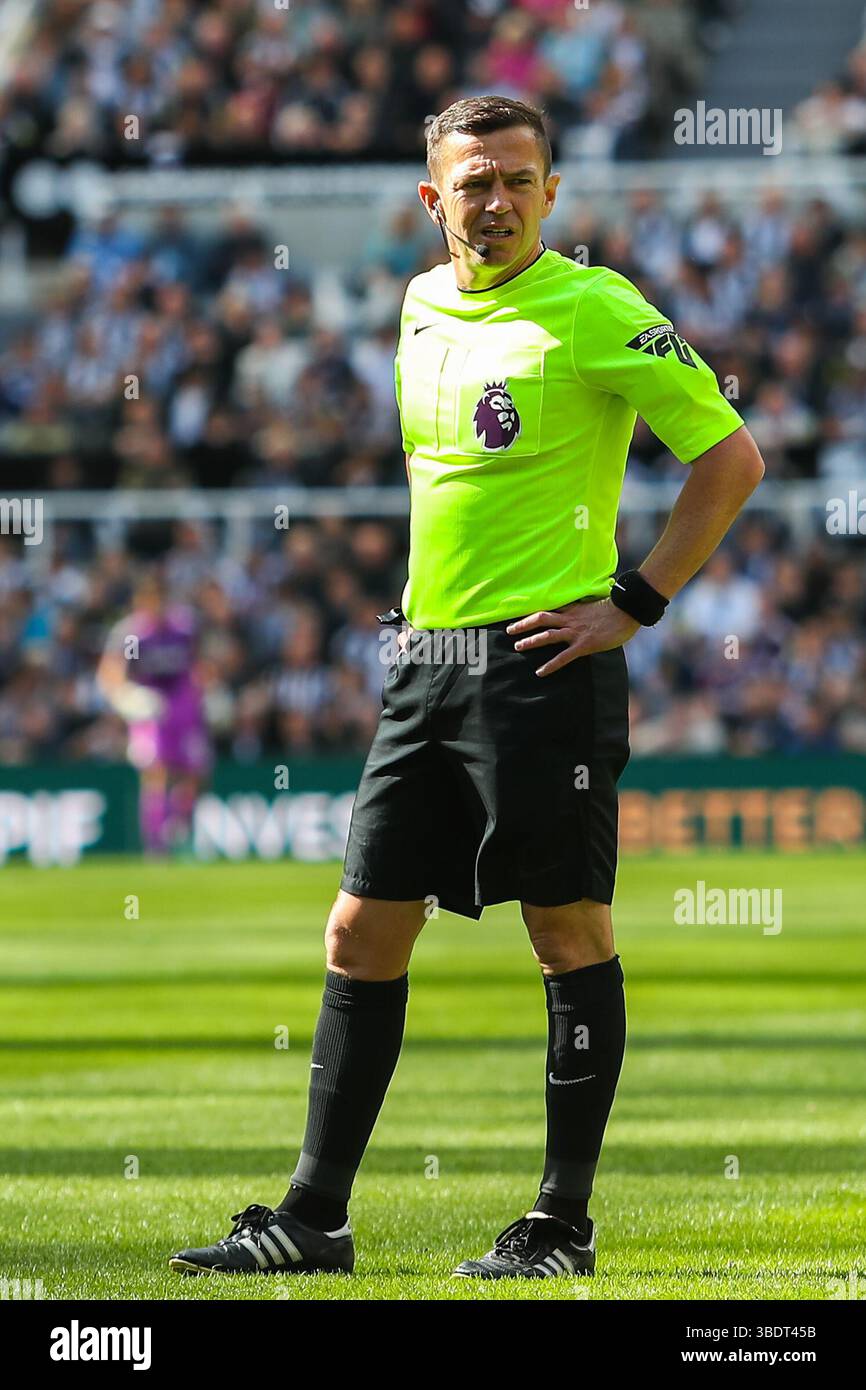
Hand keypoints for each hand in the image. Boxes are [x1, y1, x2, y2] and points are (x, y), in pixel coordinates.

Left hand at [506, 598, 639, 676]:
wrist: (627, 611)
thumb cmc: (615, 609)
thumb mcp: (594, 606)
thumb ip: (583, 611)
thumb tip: (580, 614)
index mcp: (572, 610)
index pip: (548, 609)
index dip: (532, 613)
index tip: (519, 615)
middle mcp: (570, 619)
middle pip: (541, 619)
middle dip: (523, 625)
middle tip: (509, 631)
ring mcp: (576, 632)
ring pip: (547, 636)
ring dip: (531, 641)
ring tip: (518, 647)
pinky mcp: (584, 645)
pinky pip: (563, 657)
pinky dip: (550, 665)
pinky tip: (540, 672)